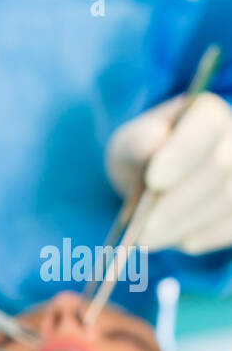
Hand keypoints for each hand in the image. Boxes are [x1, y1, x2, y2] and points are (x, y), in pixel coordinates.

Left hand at [107, 92, 231, 252]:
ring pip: (228, 199)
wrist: (157, 182)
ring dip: (186, 223)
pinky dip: (205, 236)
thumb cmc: (143, 158)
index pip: (206, 123)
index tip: (153, 180)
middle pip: (220, 166)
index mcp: (207, 111)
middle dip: (179, 200)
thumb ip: (138, 142)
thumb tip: (156, 140)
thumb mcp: (128, 146)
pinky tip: (179, 240)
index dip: (182, 152)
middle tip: (143, 228)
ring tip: (149, 238)